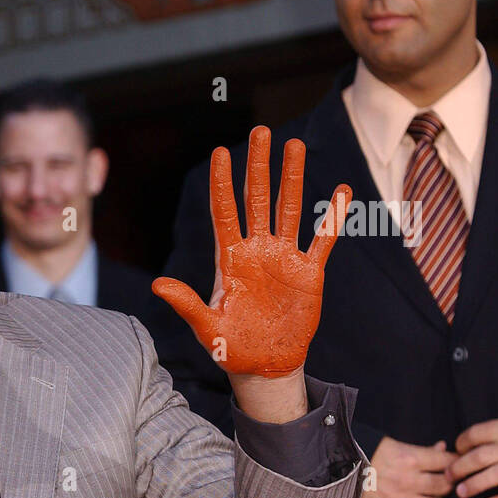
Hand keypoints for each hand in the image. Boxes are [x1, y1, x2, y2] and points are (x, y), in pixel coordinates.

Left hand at [153, 126, 351, 377]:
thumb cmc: (230, 347)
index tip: (220, 152)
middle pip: (257, 199)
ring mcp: (284, 258)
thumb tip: (157, 284)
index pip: (224, 212)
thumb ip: (186, 304)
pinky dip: (332, 216)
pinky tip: (340, 190)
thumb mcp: (206, 327)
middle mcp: (257, 250)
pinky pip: (323, 239)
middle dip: (258, 166)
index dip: (222, 183)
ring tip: (294, 145)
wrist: (264, 366)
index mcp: (229, 259)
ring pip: (289, 208)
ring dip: (293, 178)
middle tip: (261, 131)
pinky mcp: (309, 273)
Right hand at [361, 436, 455, 497]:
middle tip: (441, 483)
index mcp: (410, 458)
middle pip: (445, 487)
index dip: (455, 464)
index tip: (453, 467)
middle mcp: (407, 480)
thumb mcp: (394, 445)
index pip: (447, 463)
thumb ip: (420, 450)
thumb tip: (442, 449)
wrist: (334, 465)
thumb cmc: (366, 453)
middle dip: (446, 484)